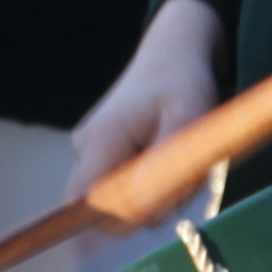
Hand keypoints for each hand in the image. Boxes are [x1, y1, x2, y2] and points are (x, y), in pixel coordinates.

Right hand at [67, 0, 227, 197]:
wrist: (172, 52)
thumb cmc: (183, 84)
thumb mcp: (187, 123)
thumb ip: (164, 169)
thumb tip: (143, 212)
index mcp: (100, 140)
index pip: (87, 204)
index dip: (120, 219)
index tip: (161, 207)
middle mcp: (84, 148)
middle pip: (103, 207)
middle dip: (145, 206)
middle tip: (183, 178)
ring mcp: (88, 148)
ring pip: (115, 197)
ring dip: (151, 192)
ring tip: (178, 158)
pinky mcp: (98, 149)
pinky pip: (118, 183)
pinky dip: (146, 180)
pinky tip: (164, 153)